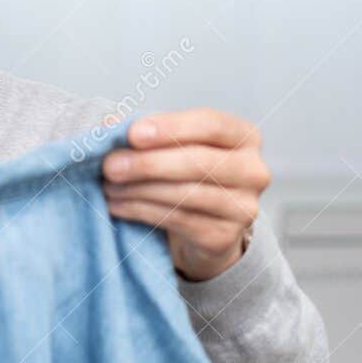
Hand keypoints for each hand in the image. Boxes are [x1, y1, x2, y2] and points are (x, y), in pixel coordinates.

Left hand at [101, 108, 269, 280]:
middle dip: (148, 163)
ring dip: (139, 190)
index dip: (171, 127)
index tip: (132, 133)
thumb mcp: (175, 147)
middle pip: (198, 162)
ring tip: (109, 187)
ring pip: (186, 195)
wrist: (207, 228)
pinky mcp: (225, 237)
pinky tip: (118, 206)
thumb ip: (148, 133)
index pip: (211, 124)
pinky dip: (142, 212)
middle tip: (110, 166)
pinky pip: (178, 221)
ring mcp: (243, 207)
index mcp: (244, 136)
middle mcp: (253, 171)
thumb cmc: (188, 176)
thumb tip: (108, 125)